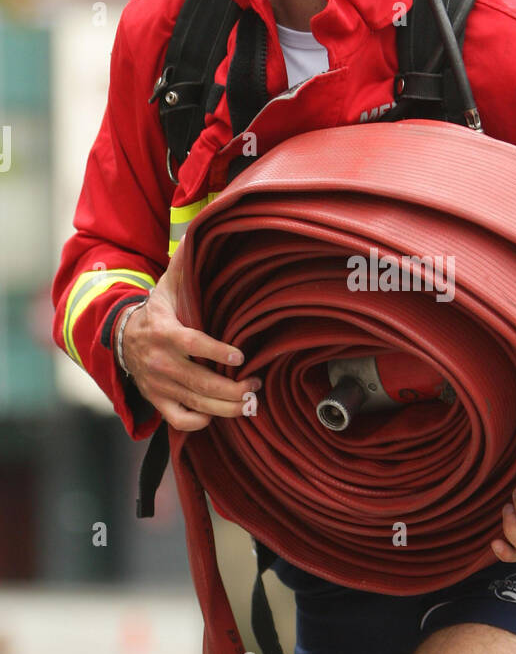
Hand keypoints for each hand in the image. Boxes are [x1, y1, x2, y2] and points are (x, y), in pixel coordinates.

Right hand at [114, 240, 259, 431]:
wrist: (120, 338)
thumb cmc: (157, 311)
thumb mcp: (168, 286)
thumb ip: (187, 265)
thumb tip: (203, 230)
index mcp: (165, 332)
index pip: (193, 344)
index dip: (217, 352)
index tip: (240, 355)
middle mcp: (161, 362)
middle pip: (201, 383)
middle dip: (233, 389)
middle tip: (256, 384)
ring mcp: (159, 385)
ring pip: (196, 404)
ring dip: (227, 407)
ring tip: (249, 402)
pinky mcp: (158, 400)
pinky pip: (180, 420)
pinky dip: (200, 423)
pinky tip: (218, 415)